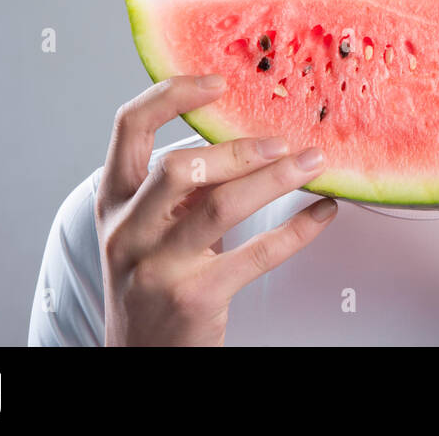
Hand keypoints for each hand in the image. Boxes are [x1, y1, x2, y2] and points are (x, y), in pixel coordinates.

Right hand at [95, 74, 337, 345]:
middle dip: (237, 148)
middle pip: (179, 168)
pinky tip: (324, 213)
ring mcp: (158, 267)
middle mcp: (129, 231)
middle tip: (281, 140)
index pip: (128, 127)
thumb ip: (182, 186)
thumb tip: (248, 134)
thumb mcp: (151, 226)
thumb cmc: (155, 280)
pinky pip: (257, 255)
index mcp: (114, 201)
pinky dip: (298, 230)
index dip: (171, 95)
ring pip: (221, 207)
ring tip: (313, 163)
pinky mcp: (194, 298)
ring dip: (275, 180)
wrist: (141, 357)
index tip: (217, 81)